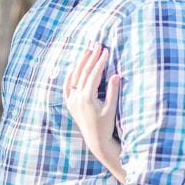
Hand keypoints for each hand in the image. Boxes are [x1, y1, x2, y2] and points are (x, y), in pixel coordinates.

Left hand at [64, 46, 123, 181]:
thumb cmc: (107, 125)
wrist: (96, 140)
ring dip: (81, 63)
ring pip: (75, 76)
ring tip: (88, 50)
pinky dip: (70, 75)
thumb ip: (113, 92)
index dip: (100, 62)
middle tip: (97, 44)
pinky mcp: (70, 103)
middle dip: (91, 57)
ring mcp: (72, 100)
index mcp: (88, 98)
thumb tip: (116, 75)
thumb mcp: (111, 109)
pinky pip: (67, 86)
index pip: (93, 74)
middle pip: (83, 72)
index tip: (106, 51)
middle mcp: (77, 98)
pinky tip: (74, 66)